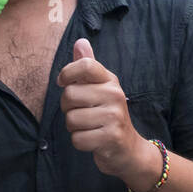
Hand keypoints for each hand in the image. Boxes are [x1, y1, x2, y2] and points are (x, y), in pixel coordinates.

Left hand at [58, 38, 144, 180]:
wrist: (128, 149)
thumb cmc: (108, 115)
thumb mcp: (100, 89)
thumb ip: (88, 67)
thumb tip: (80, 42)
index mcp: (110, 80)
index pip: (85, 65)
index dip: (67, 73)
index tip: (63, 83)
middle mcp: (115, 94)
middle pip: (69, 95)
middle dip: (68, 108)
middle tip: (82, 113)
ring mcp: (115, 116)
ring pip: (71, 119)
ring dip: (74, 128)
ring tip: (89, 128)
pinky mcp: (111, 137)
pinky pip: (77, 139)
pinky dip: (80, 143)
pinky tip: (93, 140)